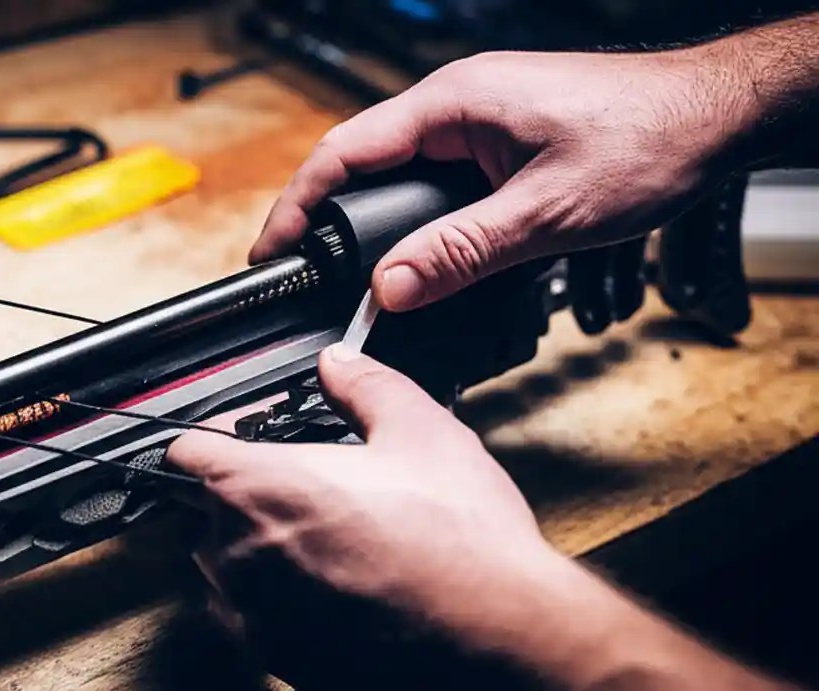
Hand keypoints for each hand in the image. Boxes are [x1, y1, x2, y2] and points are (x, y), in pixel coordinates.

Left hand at [167, 345, 818, 690]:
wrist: (496, 641)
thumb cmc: (461, 546)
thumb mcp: (421, 431)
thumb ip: (365, 385)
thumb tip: (339, 363)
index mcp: (259, 486)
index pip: (183, 450)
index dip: (214, 434)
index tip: (245, 433)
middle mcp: (238, 552)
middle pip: (201, 505)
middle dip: (241, 487)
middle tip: (301, 478)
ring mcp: (252, 611)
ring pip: (221, 562)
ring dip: (251, 541)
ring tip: (320, 530)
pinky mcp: (275, 656)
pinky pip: (244, 613)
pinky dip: (268, 592)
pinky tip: (324, 579)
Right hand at [251, 46, 756, 311]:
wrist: (717, 117)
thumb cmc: (651, 139)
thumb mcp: (548, 213)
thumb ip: (462, 252)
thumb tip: (392, 287)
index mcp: (453, 103)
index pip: (343, 153)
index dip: (298, 206)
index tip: (273, 251)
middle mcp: (457, 105)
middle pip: (362, 164)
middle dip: (328, 222)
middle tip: (305, 278)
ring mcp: (478, 122)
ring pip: (401, 178)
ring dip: (376, 226)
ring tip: (355, 278)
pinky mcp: (500, 143)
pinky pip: (437, 182)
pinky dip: (418, 222)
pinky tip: (419, 257)